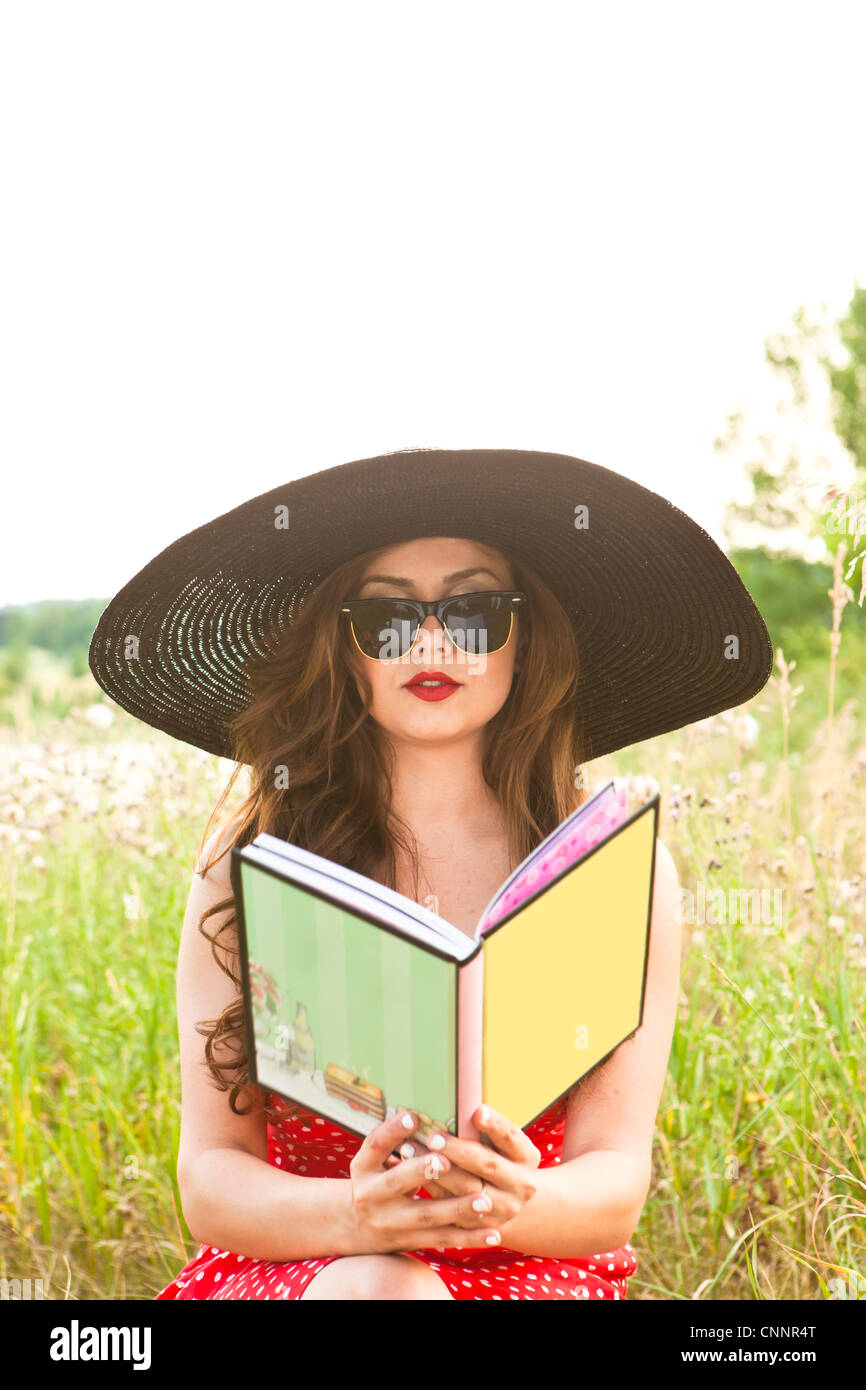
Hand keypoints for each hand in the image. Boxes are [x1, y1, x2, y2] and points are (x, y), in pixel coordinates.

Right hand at [347, 1109, 505, 1254]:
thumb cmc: (377, 1179)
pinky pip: (442, 1240)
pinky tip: (492, 1234)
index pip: (375, 1146)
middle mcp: (371, 1195)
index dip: (393, 1131)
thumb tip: (429, 1111)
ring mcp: (390, 1222)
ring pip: (427, 1215)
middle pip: (397, 1182)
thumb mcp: (374, 1160)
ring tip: (484, 1200)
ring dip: (457, 1208)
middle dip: (422, 1171)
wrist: (355, 1227)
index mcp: (363, 1167)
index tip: (413, 1117)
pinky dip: (469, 1237)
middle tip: (446, 1161)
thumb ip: (395, 1141)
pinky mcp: (409, 1242)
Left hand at [384, 1104, 540, 1235]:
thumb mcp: (505, 1144)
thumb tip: (462, 1104)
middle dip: (457, 1150)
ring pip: (466, 1190)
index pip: (511, 1137)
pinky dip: (431, 1191)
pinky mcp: (480, 1226)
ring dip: (436, 1170)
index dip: (495, 1125)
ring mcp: (502, 1209)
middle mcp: (520, 1185)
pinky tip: (410, 1176)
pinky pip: (453, 1210)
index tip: (477, 1111)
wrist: (511, 1202)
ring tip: (410, 1149)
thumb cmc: (500, 1159)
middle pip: (487, 1164)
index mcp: (526, 1157)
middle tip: (432, 1135)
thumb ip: (489, 1128)